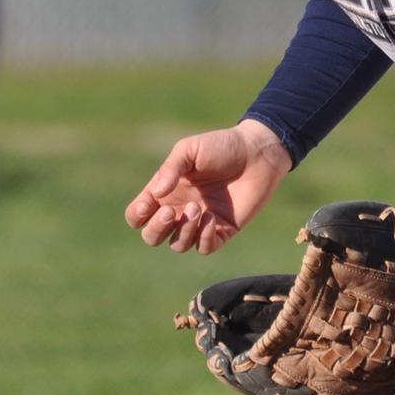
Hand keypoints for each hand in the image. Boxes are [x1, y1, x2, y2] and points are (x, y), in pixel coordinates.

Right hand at [125, 120, 291, 254]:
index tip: (149, 204)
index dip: (137, 215)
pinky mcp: (222, 230)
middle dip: (156, 228)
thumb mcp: (190, 150)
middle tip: (172, 211)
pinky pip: (204, 248)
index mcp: (165, 191)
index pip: (138, 215)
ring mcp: (199, 222)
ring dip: (183, 231)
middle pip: (152, 236)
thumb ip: (170, 170)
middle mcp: (179, 210)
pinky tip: (211, 217)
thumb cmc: (221, 146)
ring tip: (197, 208)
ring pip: (177, 245)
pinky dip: (203, 237)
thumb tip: (156, 195)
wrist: (257, 153)